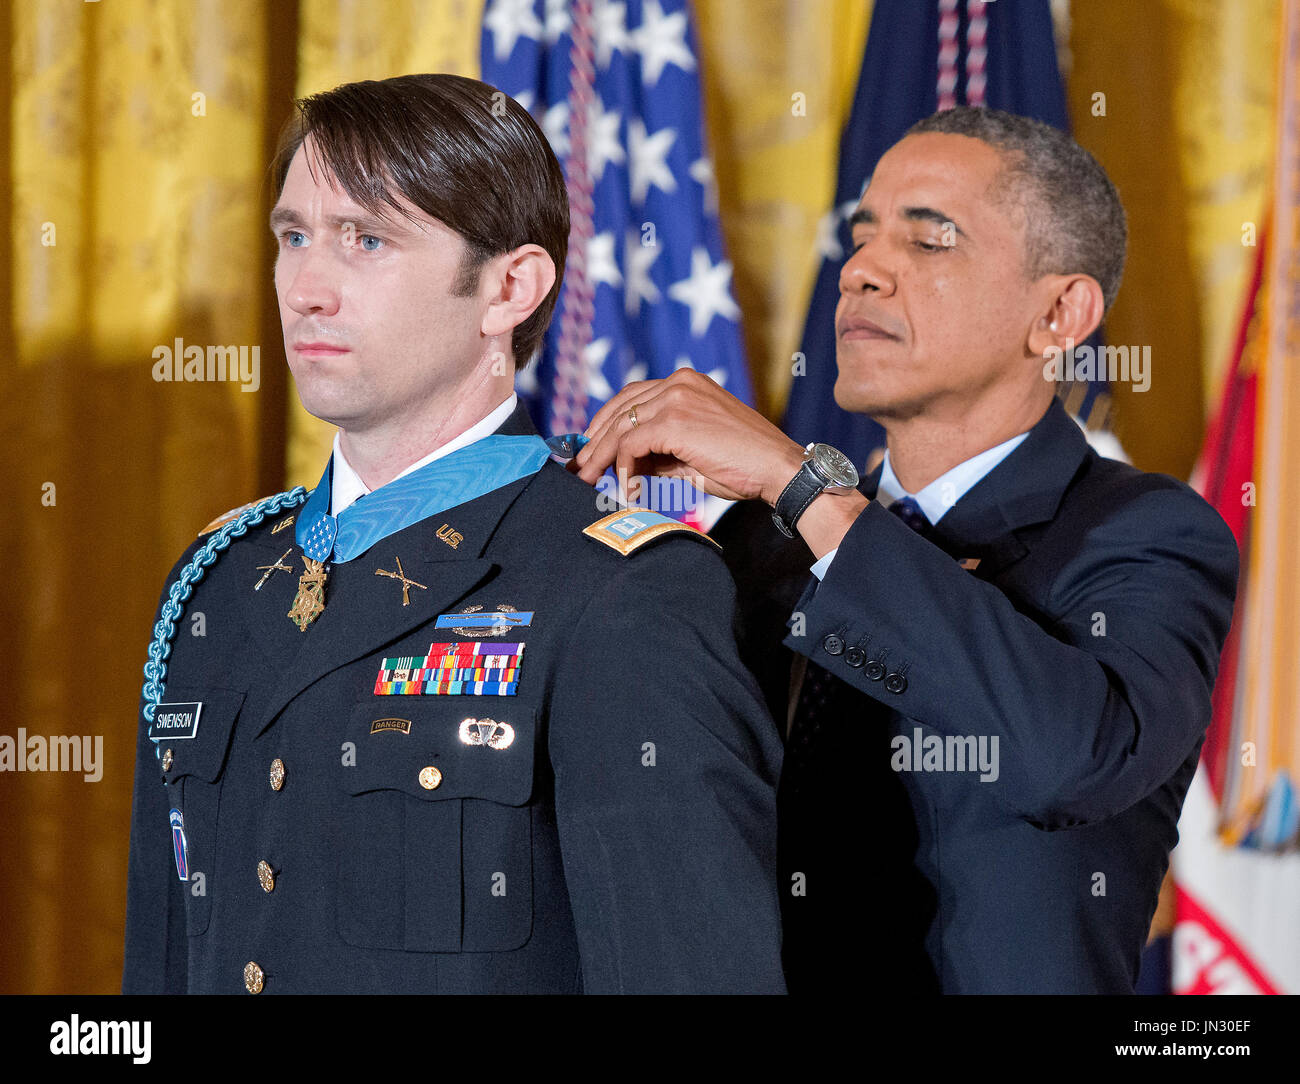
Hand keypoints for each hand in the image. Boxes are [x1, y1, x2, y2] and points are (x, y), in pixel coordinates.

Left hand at [572, 370, 807, 505]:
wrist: (778, 469)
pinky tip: (627, 488)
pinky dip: (623, 468)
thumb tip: (623, 466)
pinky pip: (631, 445)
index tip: (590, 451)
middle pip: (618, 410)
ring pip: (619, 427)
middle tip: (577, 471)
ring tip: (590, 483)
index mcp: (684, 382)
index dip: (605, 426)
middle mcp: (678, 382)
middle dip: (594, 443)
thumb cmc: (742, 465)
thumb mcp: (691, 453)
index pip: (630, 398)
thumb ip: (658, 452)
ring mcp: (676, 398)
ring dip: (601, 459)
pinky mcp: (674, 420)